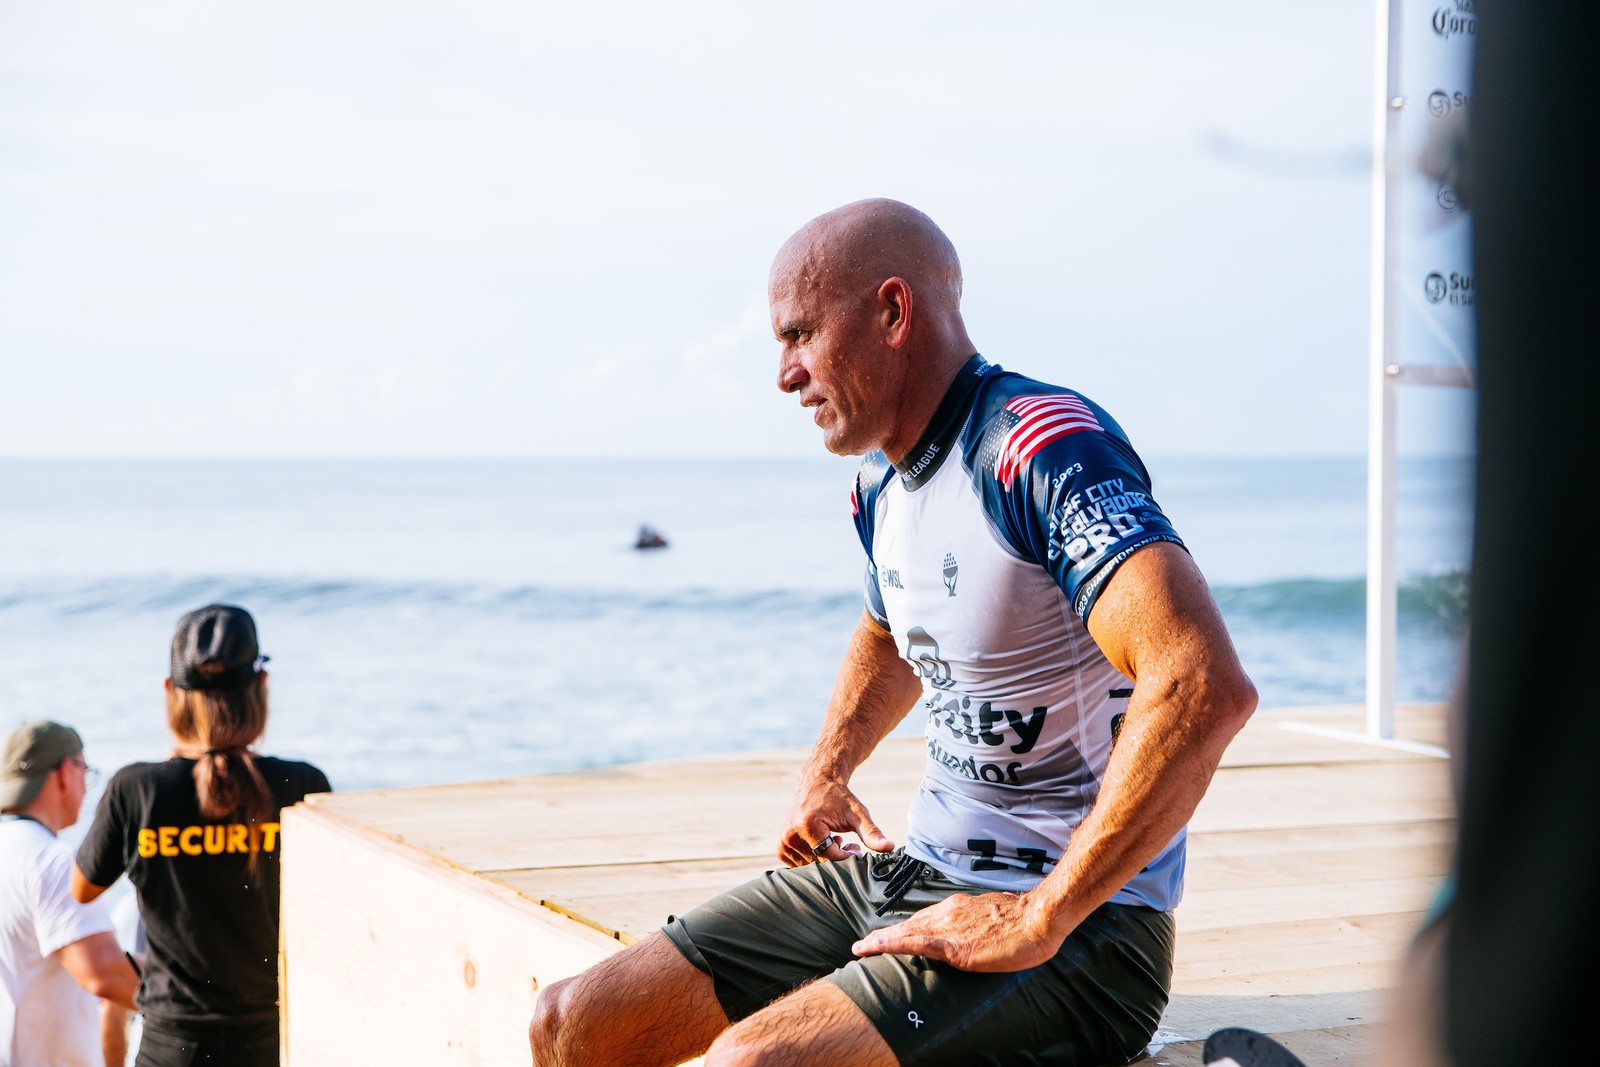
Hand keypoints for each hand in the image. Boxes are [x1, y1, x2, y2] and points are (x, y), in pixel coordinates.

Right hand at [777, 771, 894, 866]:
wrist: (816, 782)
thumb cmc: (839, 798)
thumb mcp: (858, 814)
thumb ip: (872, 833)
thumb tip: (890, 847)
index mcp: (808, 825)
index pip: (831, 856)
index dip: (847, 855)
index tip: (856, 847)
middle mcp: (791, 834)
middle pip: (821, 862)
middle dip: (838, 857)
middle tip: (847, 843)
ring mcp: (784, 841)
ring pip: (812, 865)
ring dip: (826, 858)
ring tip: (834, 840)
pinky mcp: (781, 846)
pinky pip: (801, 864)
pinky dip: (814, 858)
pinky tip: (821, 843)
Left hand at [851, 891, 1063, 971]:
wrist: (1038, 918)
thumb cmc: (1025, 921)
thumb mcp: (996, 919)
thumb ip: (979, 924)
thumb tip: (976, 931)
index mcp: (959, 908)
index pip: (925, 919)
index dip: (905, 927)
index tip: (888, 934)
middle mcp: (949, 914)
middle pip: (910, 924)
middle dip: (885, 935)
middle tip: (864, 944)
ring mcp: (949, 928)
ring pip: (906, 932)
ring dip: (882, 940)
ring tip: (862, 948)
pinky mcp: (953, 946)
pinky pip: (916, 944)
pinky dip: (893, 944)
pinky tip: (878, 947)